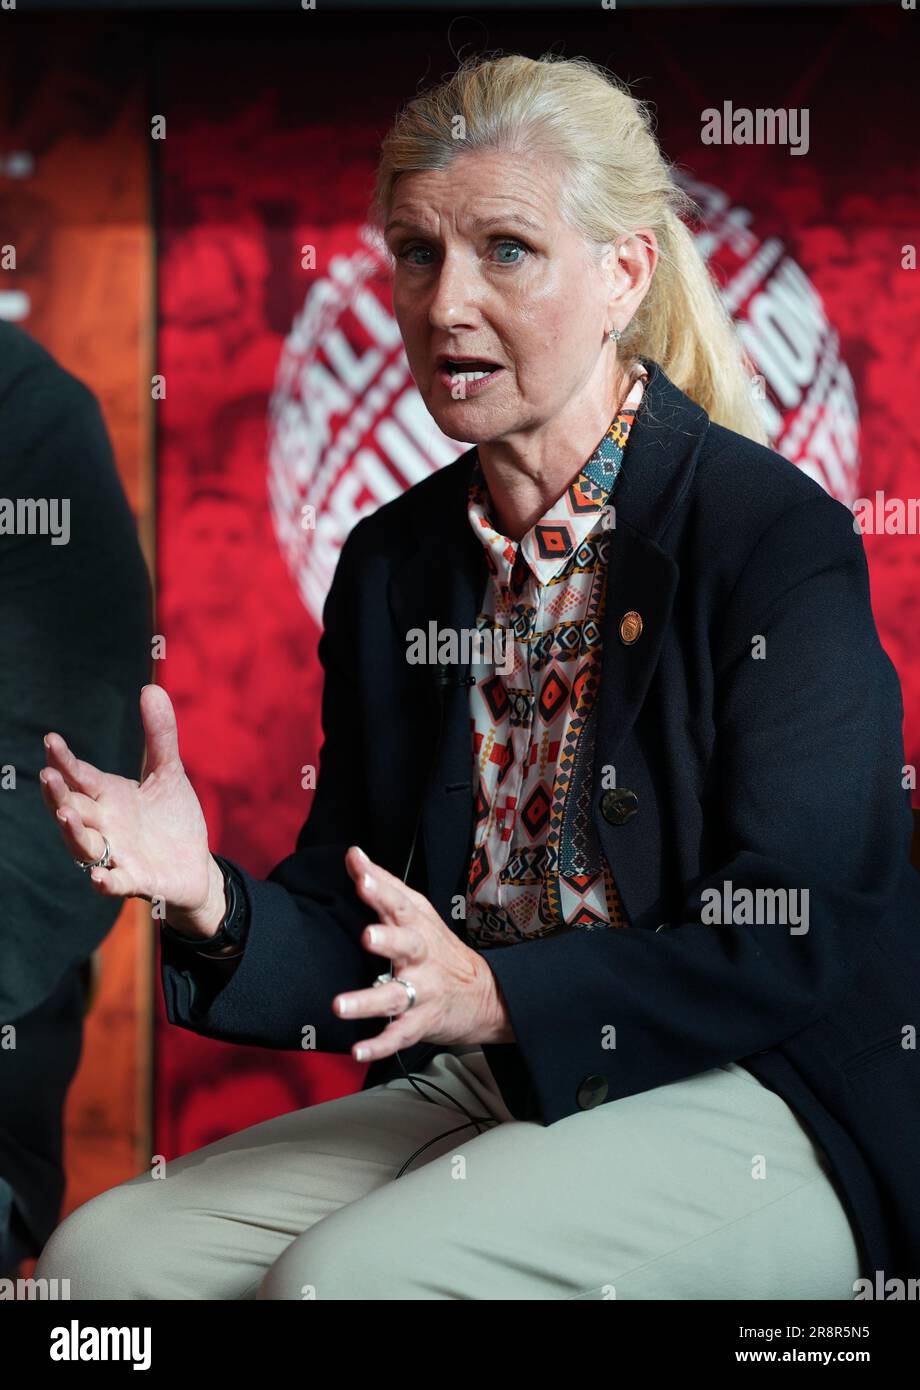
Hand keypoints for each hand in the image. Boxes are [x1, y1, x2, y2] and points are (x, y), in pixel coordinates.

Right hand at [39, 684, 219, 931]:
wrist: (195, 865)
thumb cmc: (172, 818)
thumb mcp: (168, 772)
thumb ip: (159, 735)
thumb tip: (151, 686)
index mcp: (109, 796)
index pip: (80, 776)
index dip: (65, 761)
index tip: (51, 740)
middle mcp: (104, 824)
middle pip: (72, 809)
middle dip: (57, 795)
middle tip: (47, 776)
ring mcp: (117, 854)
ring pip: (83, 845)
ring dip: (72, 832)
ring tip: (64, 814)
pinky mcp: (137, 880)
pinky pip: (115, 883)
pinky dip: (106, 882)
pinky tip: (99, 877)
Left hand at [334, 846, 513, 1062]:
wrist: (485, 994)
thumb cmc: (439, 946)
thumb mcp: (416, 910)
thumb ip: (382, 884)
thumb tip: (353, 854)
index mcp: (417, 927)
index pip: (398, 903)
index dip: (380, 889)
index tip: (360, 876)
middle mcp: (421, 957)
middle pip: (406, 945)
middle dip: (388, 941)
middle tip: (367, 937)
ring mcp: (423, 991)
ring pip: (396, 996)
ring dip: (368, 1002)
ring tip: (339, 1005)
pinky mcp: (421, 1022)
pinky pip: (399, 1035)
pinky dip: (379, 1045)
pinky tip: (357, 1050)